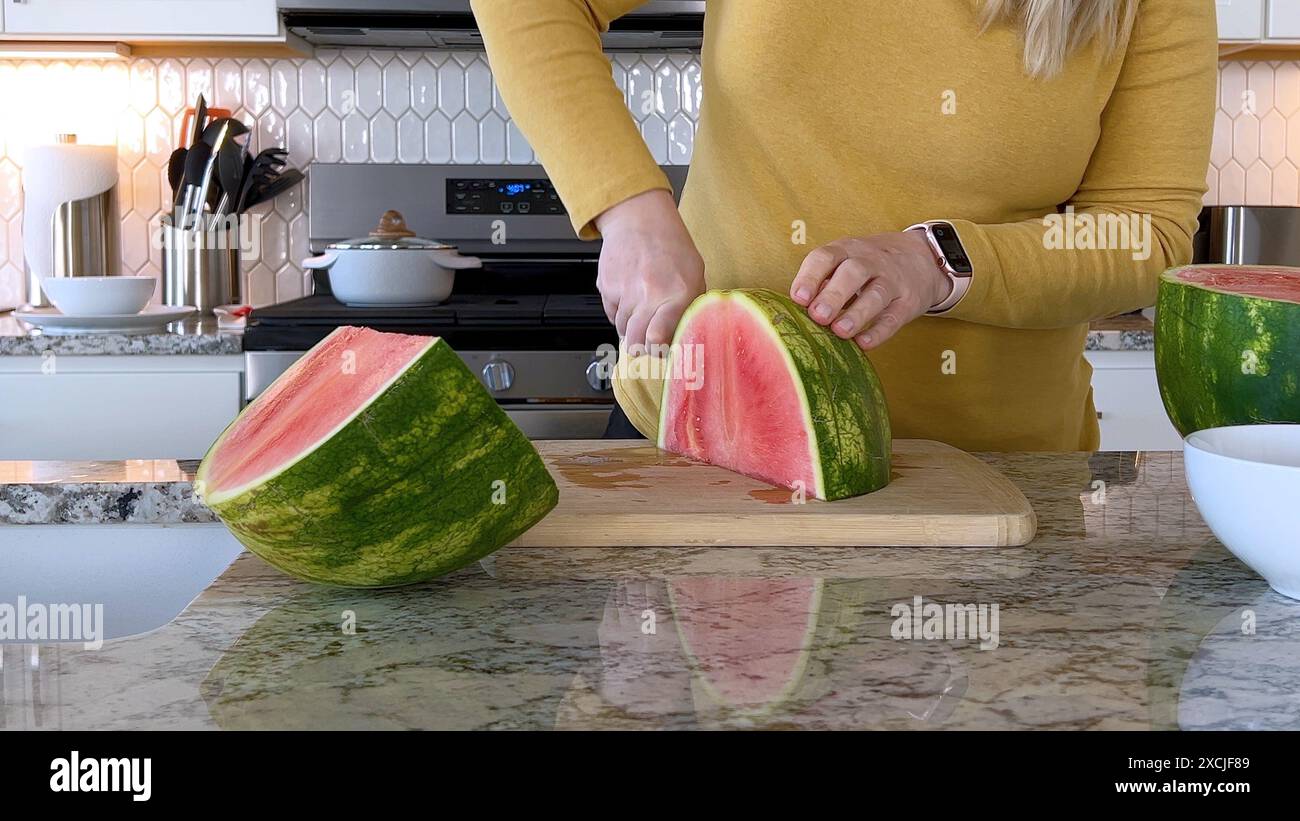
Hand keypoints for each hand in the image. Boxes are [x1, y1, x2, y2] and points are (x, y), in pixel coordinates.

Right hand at [595, 189, 705, 353]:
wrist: (638, 219)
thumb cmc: (671, 246)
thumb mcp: (695, 275)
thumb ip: (689, 307)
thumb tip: (684, 336)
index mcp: (676, 294)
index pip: (660, 332)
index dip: (656, 347)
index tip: (658, 350)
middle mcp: (648, 295)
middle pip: (636, 340)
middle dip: (642, 348)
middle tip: (649, 344)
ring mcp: (624, 292)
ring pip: (622, 329)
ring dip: (631, 328)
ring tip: (642, 311)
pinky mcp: (606, 287)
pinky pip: (611, 314)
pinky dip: (619, 313)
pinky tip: (630, 298)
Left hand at [789, 232, 952, 350]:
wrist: (920, 257)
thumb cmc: (867, 267)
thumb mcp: (844, 262)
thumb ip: (821, 282)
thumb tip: (791, 311)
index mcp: (846, 251)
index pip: (826, 257)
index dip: (811, 277)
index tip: (798, 298)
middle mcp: (869, 261)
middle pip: (852, 273)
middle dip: (833, 295)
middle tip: (818, 316)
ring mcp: (892, 280)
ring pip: (876, 294)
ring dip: (857, 314)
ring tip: (839, 331)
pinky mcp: (909, 301)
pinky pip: (894, 316)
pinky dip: (879, 331)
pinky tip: (863, 343)